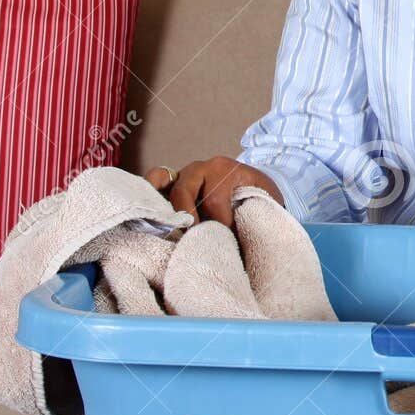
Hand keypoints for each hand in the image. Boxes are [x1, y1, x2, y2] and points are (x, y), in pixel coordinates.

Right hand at [143, 158, 282, 227]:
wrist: (254, 183)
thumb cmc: (258, 195)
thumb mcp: (265, 201)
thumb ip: (256, 216)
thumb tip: (244, 246)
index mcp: (225, 169)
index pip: (214, 199)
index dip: (218, 224)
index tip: (226, 240)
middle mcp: (200, 167)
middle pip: (184, 191)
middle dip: (188, 220)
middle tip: (194, 241)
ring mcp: (183, 172)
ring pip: (162, 181)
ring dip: (163, 208)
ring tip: (169, 232)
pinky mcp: (171, 181)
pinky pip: (154, 181)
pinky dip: (149, 194)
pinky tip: (150, 217)